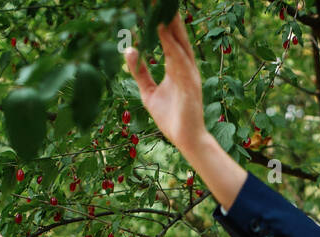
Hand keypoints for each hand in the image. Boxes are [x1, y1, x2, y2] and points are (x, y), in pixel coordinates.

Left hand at [124, 15, 206, 154]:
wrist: (186, 140)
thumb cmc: (171, 117)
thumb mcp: (149, 92)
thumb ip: (140, 72)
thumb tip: (129, 50)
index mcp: (177, 66)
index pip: (170, 38)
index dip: (162, 20)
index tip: (154, 5)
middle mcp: (185, 67)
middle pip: (177, 36)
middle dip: (168, 16)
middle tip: (159, 1)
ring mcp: (189, 75)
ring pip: (179, 44)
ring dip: (171, 25)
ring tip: (162, 9)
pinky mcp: (189, 85)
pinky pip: (180, 61)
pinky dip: (172, 46)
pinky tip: (164, 32)